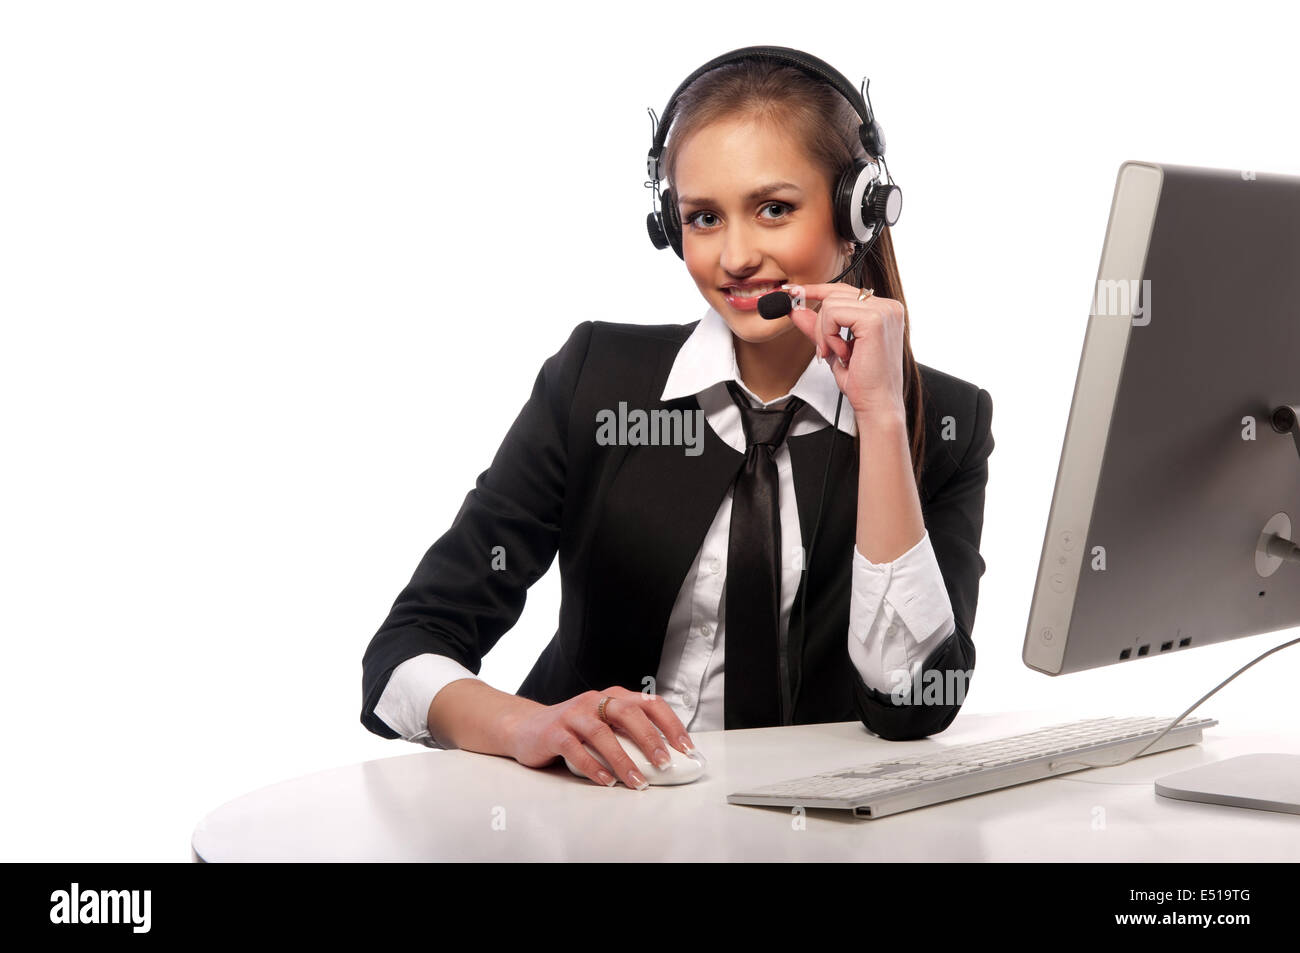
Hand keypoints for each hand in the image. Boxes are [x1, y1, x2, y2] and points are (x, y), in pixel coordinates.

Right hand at [506, 687, 698, 787]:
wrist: (527, 728)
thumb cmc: (574, 729)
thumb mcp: (604, 724)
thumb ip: (628, 733)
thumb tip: (666, 757)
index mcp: (613, 697)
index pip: (650, 704)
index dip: (671, 724)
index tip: (686, 747)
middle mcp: (595, 701)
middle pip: (629, 714)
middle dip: (650, 739)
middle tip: (665, 763)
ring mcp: (574, 714)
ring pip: (602, 735)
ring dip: (623, 760)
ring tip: (637, 782)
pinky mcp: (554, 732)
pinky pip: (576, 750)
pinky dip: (594, 767)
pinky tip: (607, 782)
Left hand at [783, 282, 907, 418]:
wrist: (877, 404)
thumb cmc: (863, 382)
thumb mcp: (835, 348)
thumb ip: (818, 326)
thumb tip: (796, 308)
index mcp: (884, 310)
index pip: (844, 290)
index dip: (816, 290)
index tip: (793, 292)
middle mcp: (888, 306)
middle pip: (834, 295)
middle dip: (820, 325)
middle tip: (825, 351)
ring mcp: (884, 311)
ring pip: (831, 304)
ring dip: (824, 333)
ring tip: (837, 354)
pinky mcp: (875, 320)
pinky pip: (833, 313)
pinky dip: (828, 335)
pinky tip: (842, 353)